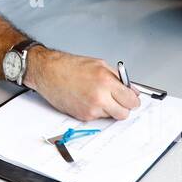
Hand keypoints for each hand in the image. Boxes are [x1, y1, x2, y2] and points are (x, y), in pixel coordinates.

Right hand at [24, 48, 139, 120]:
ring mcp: (91, 109)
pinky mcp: (83, 116)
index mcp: (106, 81)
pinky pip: (97, 117)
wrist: (48, 72)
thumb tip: (132, 90)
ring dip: (108, 109)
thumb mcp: (99, 64)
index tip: (132, 100)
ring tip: (96, 95)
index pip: (131, 100)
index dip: (133, 100)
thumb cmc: (70, 66)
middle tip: (118, 101)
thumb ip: (118, 78)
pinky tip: (86, 99)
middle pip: (124, 113)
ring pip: (110, 116)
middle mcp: (100, 97)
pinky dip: (96, 110)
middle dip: (123, 108)